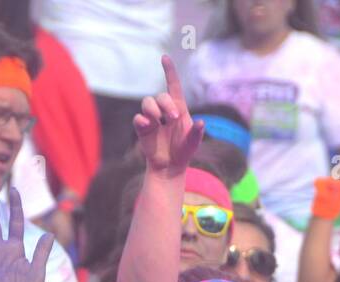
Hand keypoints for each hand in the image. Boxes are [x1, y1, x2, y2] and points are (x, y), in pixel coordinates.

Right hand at [133, 55, 202, 175]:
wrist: (170, 166)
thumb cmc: (183, 151)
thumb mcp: (193, 143)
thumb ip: (196, 133)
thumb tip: (201, 123)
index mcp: (178, 109)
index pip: (173, 86)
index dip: (169, 71)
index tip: (164, 57)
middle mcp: (164, 110)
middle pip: (161, 96)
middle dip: (166, 104)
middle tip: (172, 118)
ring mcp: (152, 118)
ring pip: (147, 102)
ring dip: (153, 110)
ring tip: (158, 122)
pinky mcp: (142, 128)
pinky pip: (138, 118)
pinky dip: (142, 120)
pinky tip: (149, 127)